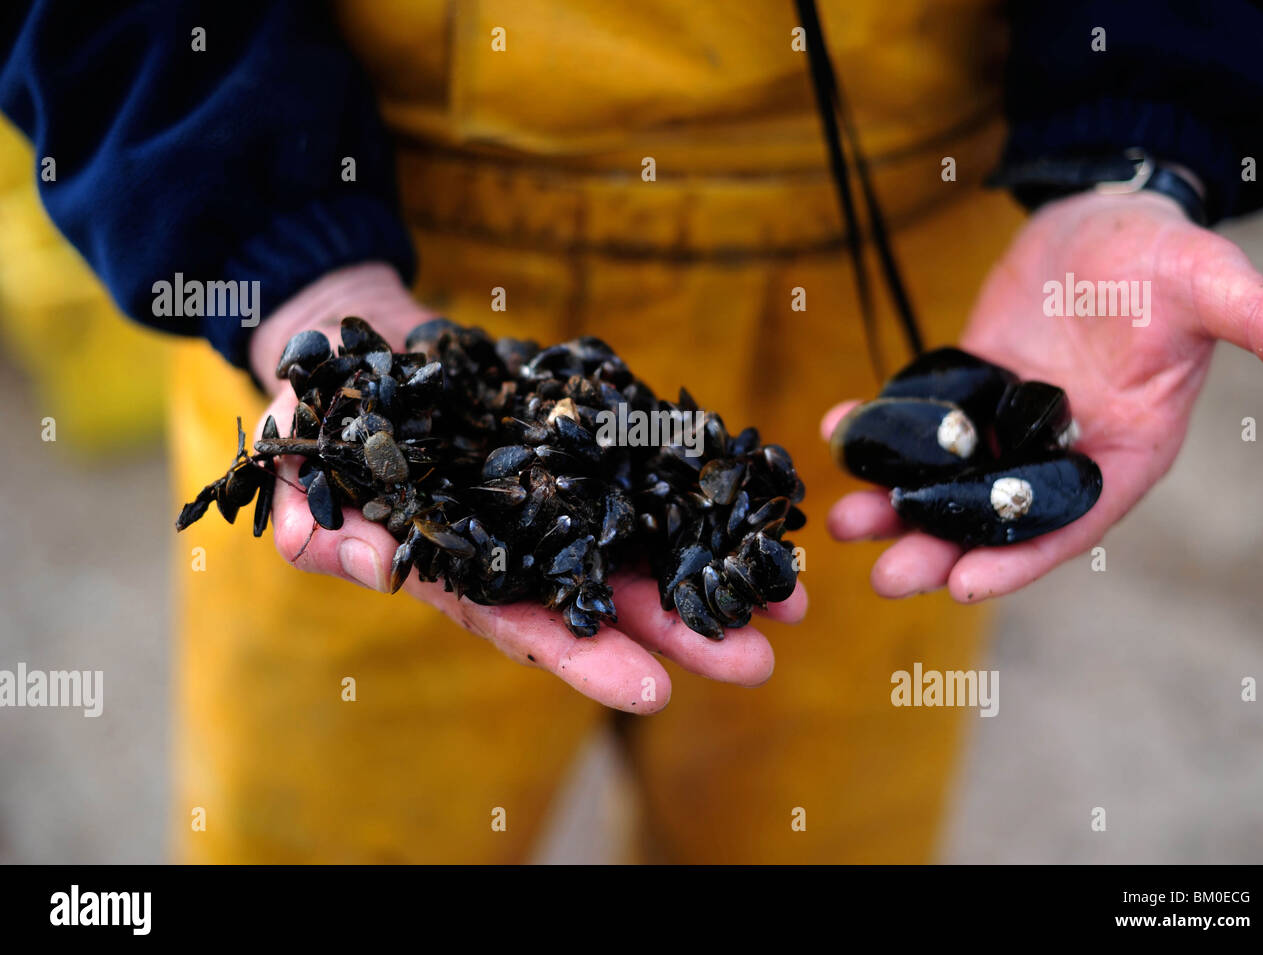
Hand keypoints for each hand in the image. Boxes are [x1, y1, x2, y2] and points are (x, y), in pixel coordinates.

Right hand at [249, 264, 805, 712]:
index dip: (586, 658)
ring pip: (646, 537)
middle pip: (609, 597)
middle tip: (755, 660)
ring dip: (713, 569)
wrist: (369, 353)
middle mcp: (527, 539)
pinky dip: (704, 482)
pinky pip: (652, 460)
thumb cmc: (322, 424)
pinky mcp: (588, 434)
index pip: (529, 624)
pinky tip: (760, 502)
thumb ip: (313, 524)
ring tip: (790, 602)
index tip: (651, 690)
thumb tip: (357, 559)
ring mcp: (563, 487)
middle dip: (679, 633)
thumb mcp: (297, 469)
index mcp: (465, 567)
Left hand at [824, 191, 1262, 602]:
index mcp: (1121, 450)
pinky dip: (877, 430)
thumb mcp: (1205, 282)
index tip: (965, 587)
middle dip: (940, 547)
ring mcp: (1005, 425)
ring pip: (945, 479)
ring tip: (844, 521)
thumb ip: (1253, 319)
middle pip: (993, 516)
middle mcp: (1057, 451)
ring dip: (895, 504)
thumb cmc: (1161, 255)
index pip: (1070, 520)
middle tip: (885, 574)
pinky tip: (837, 431)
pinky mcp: (966, 391)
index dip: (1020, 557)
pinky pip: (917, 421)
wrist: (1102, 215)